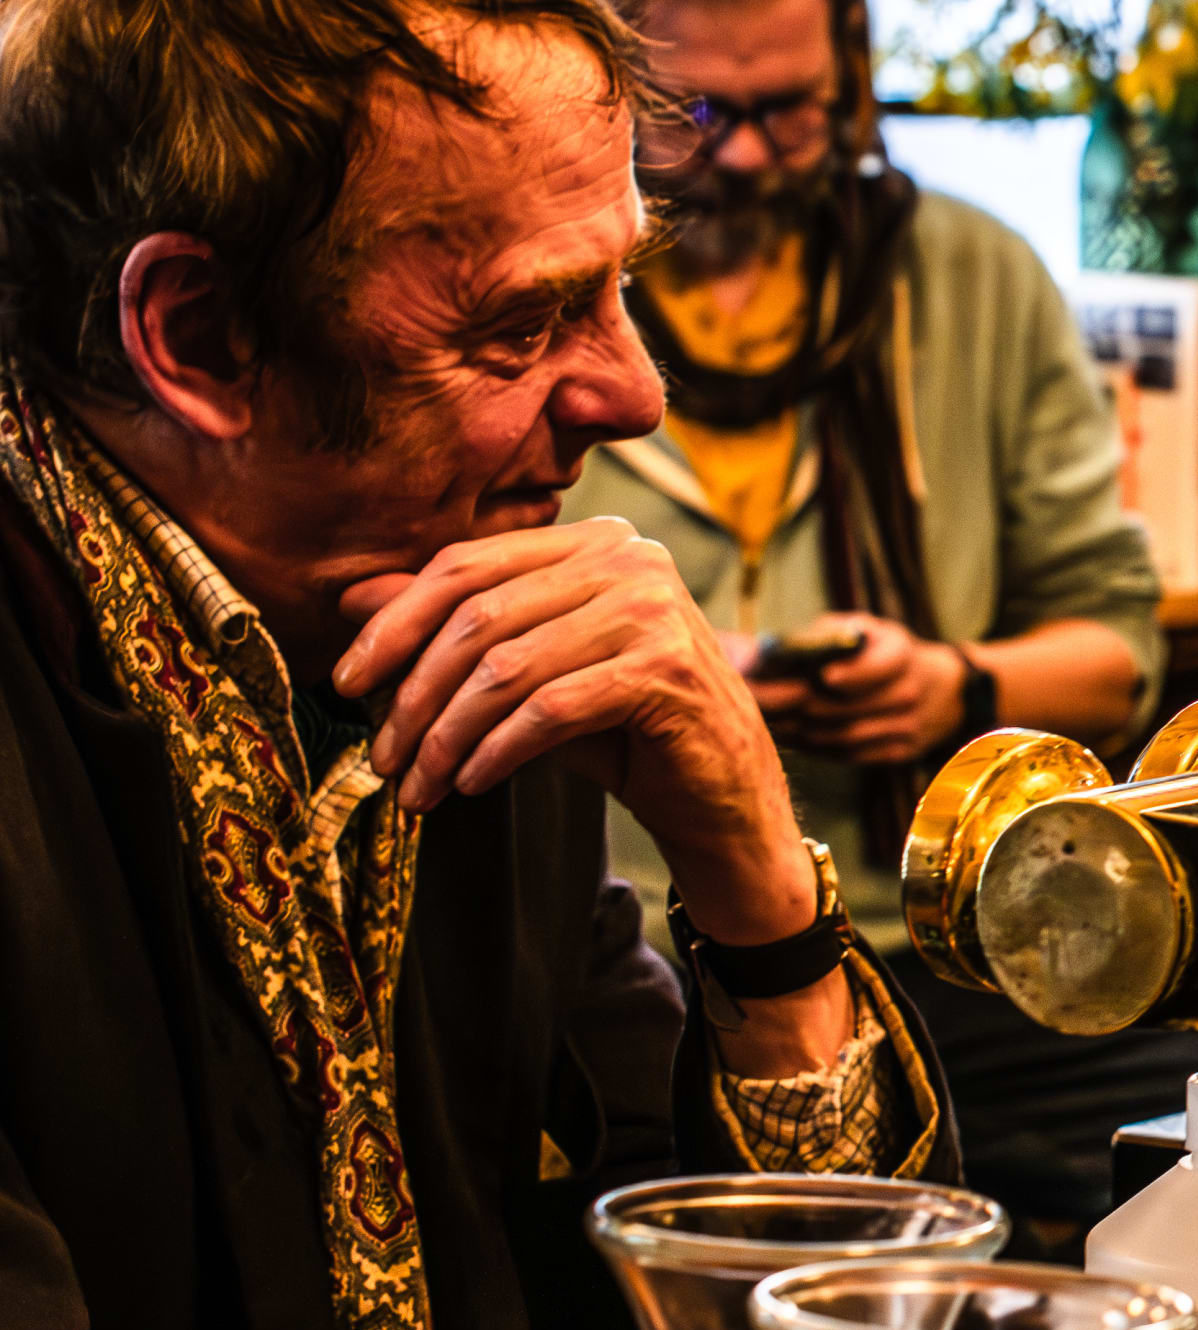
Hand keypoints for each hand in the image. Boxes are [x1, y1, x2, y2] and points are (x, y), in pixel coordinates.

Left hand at [334, 519, 817, 945]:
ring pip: (507, 668)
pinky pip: (549, 709)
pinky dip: (497, 751)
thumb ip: (454, 630)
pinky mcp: (665, 669)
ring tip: (420, 787)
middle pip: (479, 617)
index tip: (346, 682)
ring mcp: (654, 608)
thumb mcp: (530, 671)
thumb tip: (352, 598)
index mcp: (594, 540)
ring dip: (447, 738)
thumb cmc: (622, 727)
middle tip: (383, 759)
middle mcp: (630, 557)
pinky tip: (473, 783)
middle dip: (414, 696)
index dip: (394, 624)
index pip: (466, 565)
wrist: (719, 789)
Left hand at [775, 612, 972, 765]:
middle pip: (848, 708)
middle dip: (802, 708)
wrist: (944, 691)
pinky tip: (795, 738)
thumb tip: (782, 649)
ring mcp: (908, 727)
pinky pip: (850, 755)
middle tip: (765, 706)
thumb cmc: (886, 653)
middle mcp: (910, 693)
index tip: (820, 676)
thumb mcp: (868, 630)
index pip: (878, 667)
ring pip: (844, 736)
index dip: (848, 675)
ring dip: (803, 732)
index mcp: (903, 655)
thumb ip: (830, 634)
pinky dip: (818, 749)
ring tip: (771, 724)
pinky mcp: (900, 753)